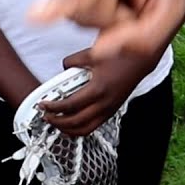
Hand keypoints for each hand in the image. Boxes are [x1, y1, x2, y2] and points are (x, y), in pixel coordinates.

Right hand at [29, 0, 184, 60]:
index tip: (34, 16)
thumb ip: (145, 33)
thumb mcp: (174, 2)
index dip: (67, 0)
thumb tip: (98, 51)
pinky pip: (66, 2)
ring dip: (100, 10)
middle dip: (114, 18)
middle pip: (88, 11)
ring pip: (73, 11)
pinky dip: (86, 2)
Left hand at [39, 49, 153, 136]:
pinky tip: (72, 124)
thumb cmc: (121, 56)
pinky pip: (94, 126)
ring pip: (85, 129)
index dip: (53, 107)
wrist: (141, 60)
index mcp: (97, 90)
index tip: (43, 104)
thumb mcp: (92, 54)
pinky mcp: (112, 110)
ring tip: (56, 123)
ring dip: (68, 130)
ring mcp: (109, 109)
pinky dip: (80, 129)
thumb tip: (63, 67)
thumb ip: (73, 61)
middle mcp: (104, 103)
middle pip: (75, 122)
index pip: (69, 106)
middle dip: (57, 122)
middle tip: (46, 116)